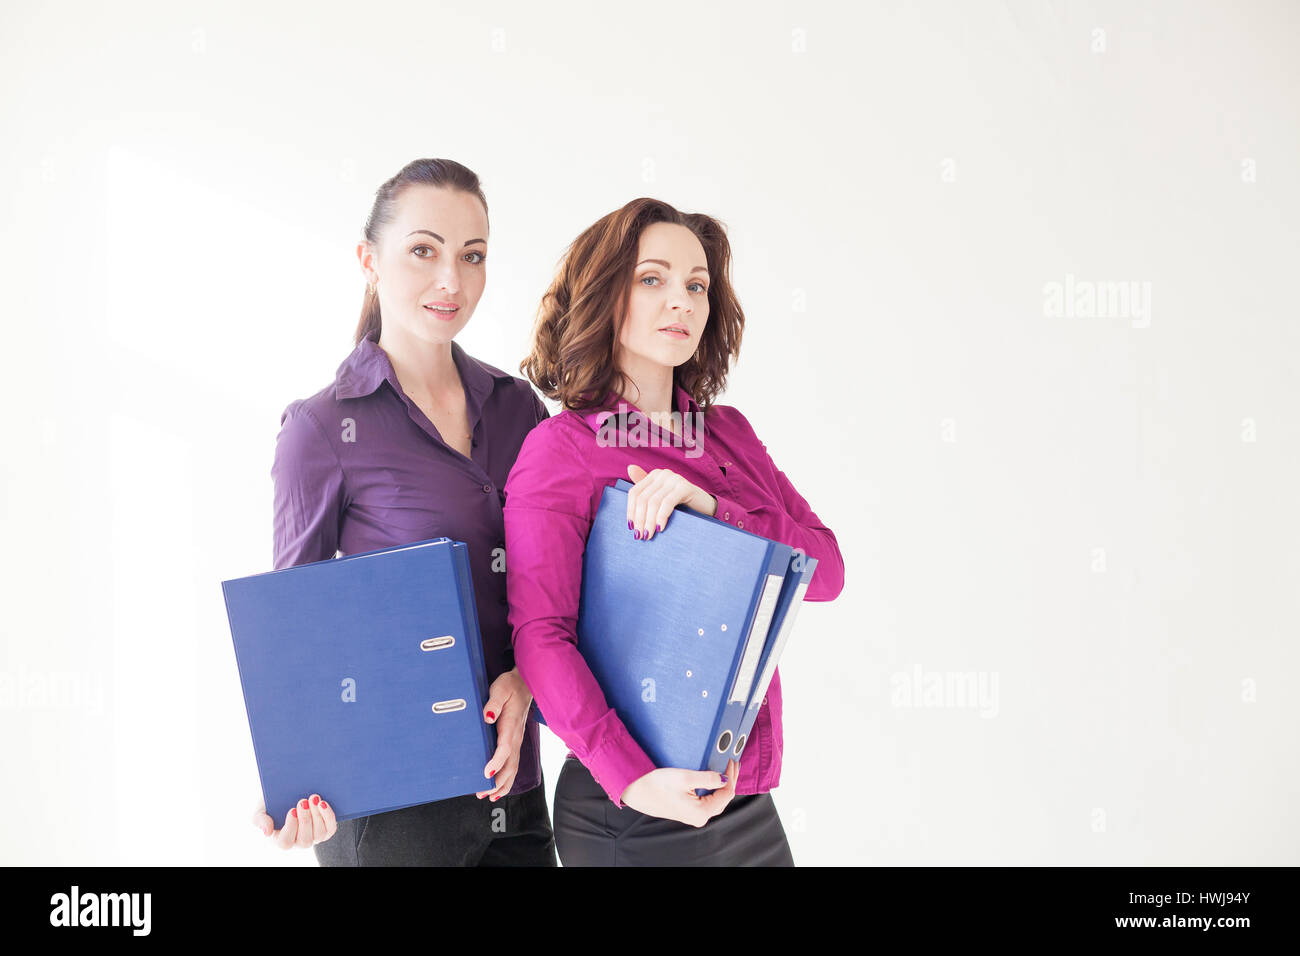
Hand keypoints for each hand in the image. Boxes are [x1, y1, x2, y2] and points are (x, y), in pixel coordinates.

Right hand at [251, 794, 336, 848]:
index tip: (291, 810)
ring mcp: (313, 837)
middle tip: (303, 801)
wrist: (289, 794)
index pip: (286, 842)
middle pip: (305, 839)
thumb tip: (267, 832)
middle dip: (305, 819)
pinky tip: (322, 803)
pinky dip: (328, 816)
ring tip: (313, 798)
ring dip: (317, 816)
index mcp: (281, 840)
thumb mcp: (260, 811)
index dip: (290, 827)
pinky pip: (330, 828)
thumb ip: (260, 820)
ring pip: (319, 834)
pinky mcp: (326, 829)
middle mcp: (299, 842)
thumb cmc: (272, 805)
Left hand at [476, 666, 531, 801]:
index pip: (505, 749)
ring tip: (489, 796)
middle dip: (498, 782)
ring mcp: (517, 741)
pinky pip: (513, 763)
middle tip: (482, 793)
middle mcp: (516, 737)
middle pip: (510, 765)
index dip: (496, 762)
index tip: (486, 774)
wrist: (525, 683)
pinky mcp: (515, 741)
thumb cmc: (510, 686)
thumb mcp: (500, 689)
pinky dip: (507, 778)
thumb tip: (487, 717)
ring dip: (502, 784)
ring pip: (513, 768)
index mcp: (511, 726)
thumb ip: (493, 704)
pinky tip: (498, 786)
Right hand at [619, 759, 737, 826]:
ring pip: (716, 801)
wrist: (635, 791)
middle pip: (723, 799)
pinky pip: (707, 801)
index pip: (726, 794)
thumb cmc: (656, 784)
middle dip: (730, 781)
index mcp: (701, 813)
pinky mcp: (688, 811)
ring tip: (726, 769)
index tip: (732, 761)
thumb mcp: (684, 777)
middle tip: (732, 763)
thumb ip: (708, 779)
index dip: (732, 776)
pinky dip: (713, 789)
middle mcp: (699, 818)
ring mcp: (693, 816)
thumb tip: (725, 779)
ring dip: (722, 785)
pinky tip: (713, 779)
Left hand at [625, 464, 716, 541]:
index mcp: (653, 476)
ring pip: (653, 502)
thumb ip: (646, 489)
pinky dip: (662, 516)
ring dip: (649, 521)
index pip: (635, 493)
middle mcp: (662, 474)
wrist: (706, 507)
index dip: (630, 511)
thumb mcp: (661, 500)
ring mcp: (674, 479)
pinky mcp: (684, 487)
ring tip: (649, 535)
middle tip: (640, 535)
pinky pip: (667, 503)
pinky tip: (660, 528)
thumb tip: (629, 468)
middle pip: (643, 498)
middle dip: (640, 519)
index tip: (631, 527)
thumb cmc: (681, 506)